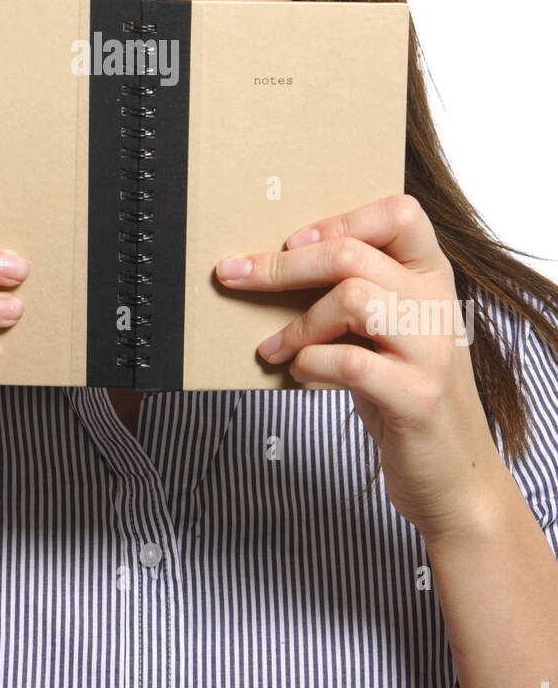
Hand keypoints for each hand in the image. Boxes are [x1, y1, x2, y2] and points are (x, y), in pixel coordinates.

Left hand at [215, 193, 505, 539]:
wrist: (453, 475)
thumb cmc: (404, 394)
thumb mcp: (386, 334)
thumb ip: (354, 295)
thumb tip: (272, 266)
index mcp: (431, 278)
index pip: (399, 213)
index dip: (340, 220)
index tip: (293, 242)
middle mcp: (437, 305)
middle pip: (352, 255)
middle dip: (283, 266)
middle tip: (235, 276)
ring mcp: (432, 351)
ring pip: (353, 298)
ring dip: (298, 323)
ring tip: (275, 347)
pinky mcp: (418, 397)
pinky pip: (351, 362)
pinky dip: (311, 364)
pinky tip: (299, 374)